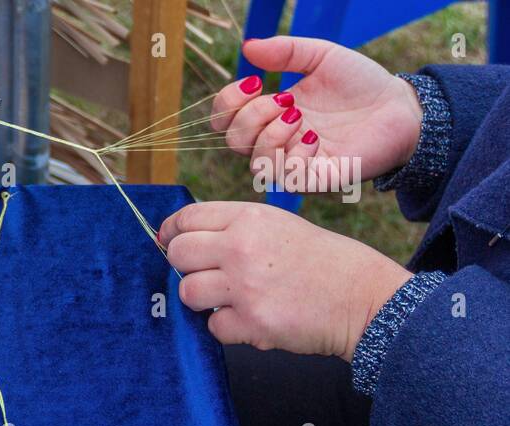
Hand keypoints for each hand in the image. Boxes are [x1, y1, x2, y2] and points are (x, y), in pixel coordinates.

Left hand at [158, 201, 411, 361]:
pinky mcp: (251, 322)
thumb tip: (186, 242)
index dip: (171, 232)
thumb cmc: (325, 264)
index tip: (168, 242)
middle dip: (185, 268)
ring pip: (188, 292)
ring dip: (203, 301)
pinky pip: (213, 327)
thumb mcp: (281, 227)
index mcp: (250, 218)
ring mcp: (244, 286)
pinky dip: (228, 328)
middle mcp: (242, 247)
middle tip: (207, 276)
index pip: (188, 219)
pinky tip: (254, 319)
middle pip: (178, 254)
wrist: (366, 298)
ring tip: (232, 299)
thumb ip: (236, 231)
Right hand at [212, 36, 423, 183]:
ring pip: (255, 163)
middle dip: (251, 116)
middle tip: (286, 99)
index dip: (227, 102)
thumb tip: (248, 46)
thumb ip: (285, 51)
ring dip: (270, 135)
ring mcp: (294, 162)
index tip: (254, 82)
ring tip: (299, 116)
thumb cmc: (361, 83)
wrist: (400, 106)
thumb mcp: (320, 56)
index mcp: (269, 114)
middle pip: (232, 141)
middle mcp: (276, 141)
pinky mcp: (316, 179)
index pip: (224, 119)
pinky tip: (314, 136)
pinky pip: (287, 177)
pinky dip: (294, 154)